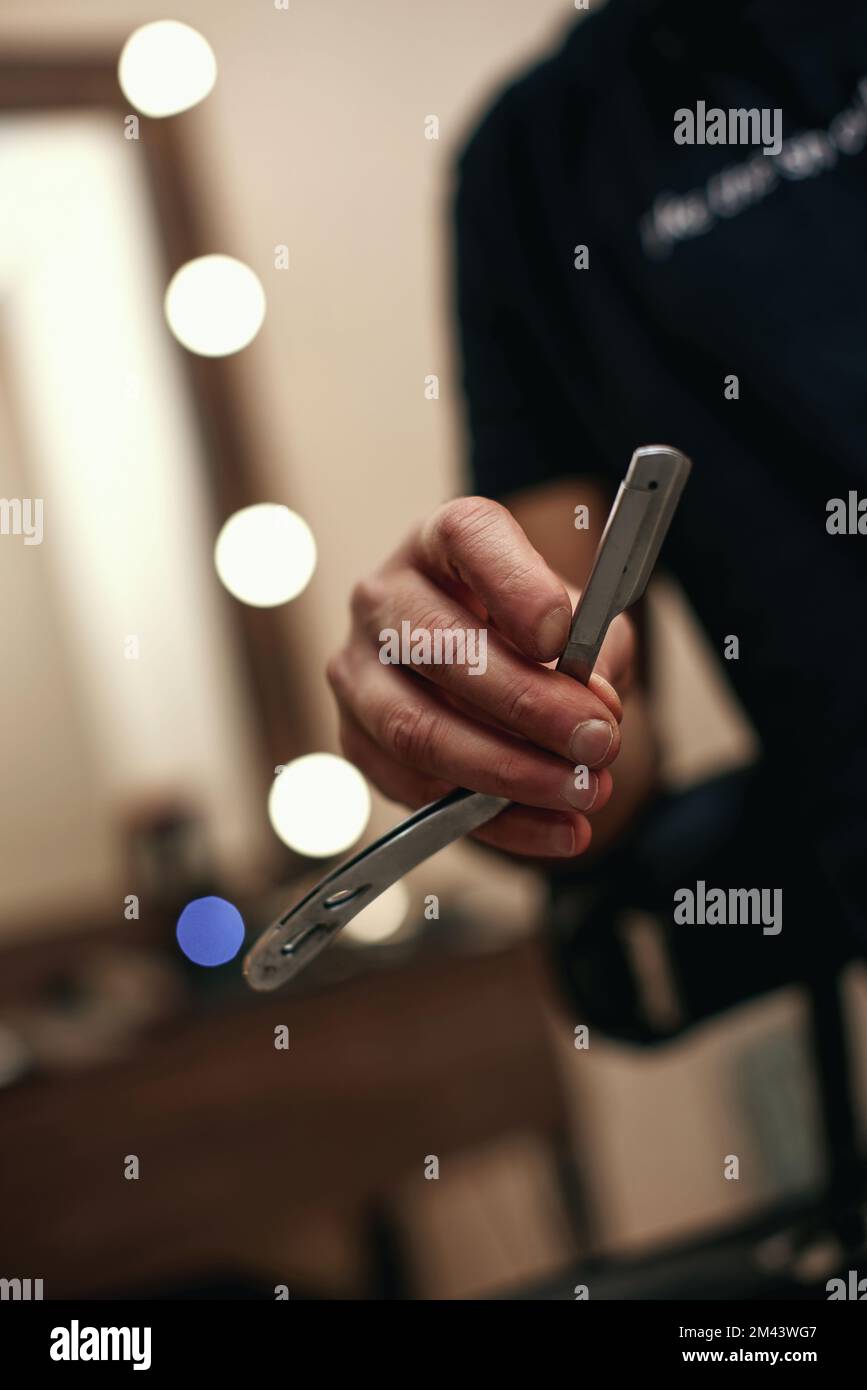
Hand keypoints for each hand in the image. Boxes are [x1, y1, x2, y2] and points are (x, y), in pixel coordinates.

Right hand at [327, 496, 634, 855]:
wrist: (486, 673)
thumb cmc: (535, 636)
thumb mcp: (581, 625)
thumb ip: (595, 653)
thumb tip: (593, 708)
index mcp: (442, 540)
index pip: (466, 538)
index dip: (515, 587)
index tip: (562, 638)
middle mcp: (384, 595)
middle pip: (441, 649)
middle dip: (530, 705)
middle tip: (599, 742)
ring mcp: (357, 669)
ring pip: (418, 730)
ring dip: (510, 772)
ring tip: (583, 792)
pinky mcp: (354, 739)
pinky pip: (417, 791)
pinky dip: (496, 820)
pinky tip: (557, 829)